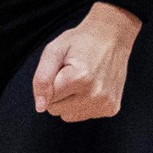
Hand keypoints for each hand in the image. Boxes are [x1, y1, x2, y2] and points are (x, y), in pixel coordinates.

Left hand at [31, 2, 141, 121]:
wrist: (112, 36)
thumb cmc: (80, 42)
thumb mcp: (54, 50)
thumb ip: (42, 78)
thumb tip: (40, 107)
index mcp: (79, 77)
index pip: (47, 99)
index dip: (50, 83)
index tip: (62, 69)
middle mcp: (94, 94)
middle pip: (56, 110)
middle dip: (58, 94)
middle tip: (70, 74)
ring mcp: (105, 103)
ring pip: (68, 116)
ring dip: (70, 101)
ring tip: (81, 80)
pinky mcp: (111, 108)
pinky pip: (83, 115)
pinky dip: (83, 104)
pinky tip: (92, 86)